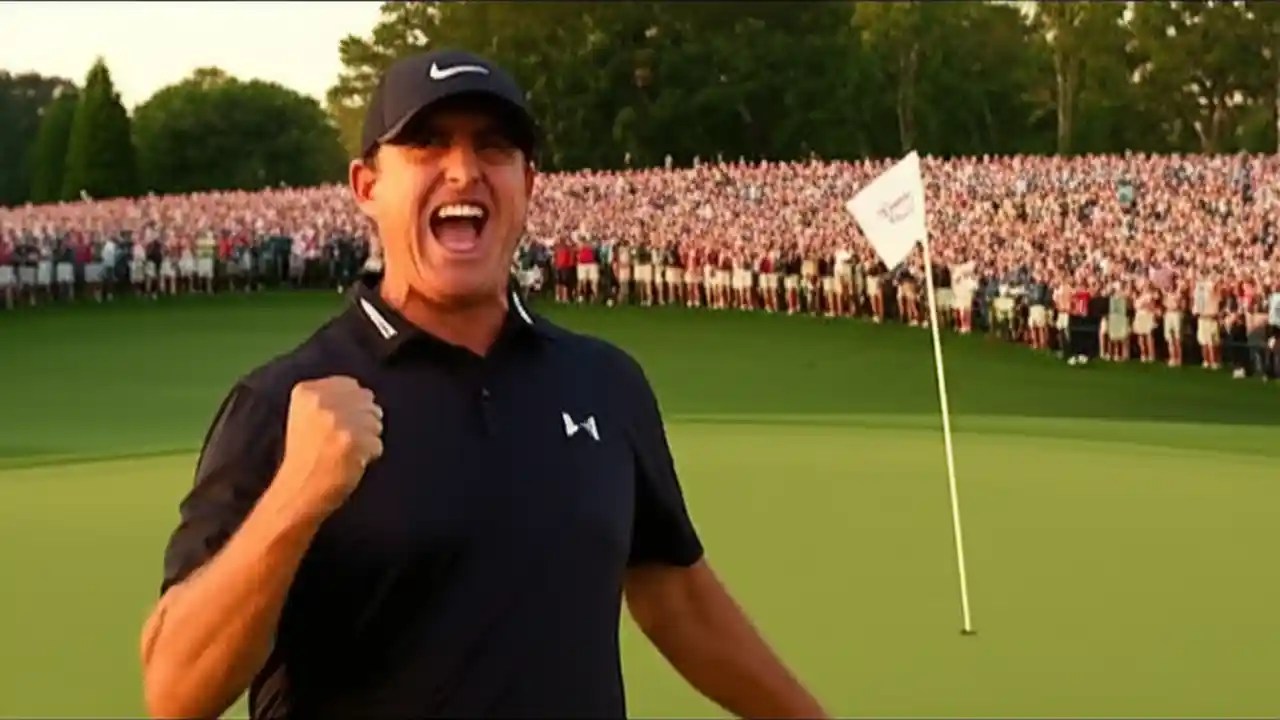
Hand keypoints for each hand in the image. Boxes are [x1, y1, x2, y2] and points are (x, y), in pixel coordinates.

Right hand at [277, 376, 383, 516]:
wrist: (297, 490)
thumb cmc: (306, 454)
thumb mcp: (306, 414)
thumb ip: (331, 397)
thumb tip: (367, 396)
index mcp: (306, 391)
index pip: (351, 385)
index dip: (352, 406)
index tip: (338, 425)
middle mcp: (321, 401)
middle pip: (367, 400)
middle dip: (363, 420)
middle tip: (343, 441)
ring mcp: (337, 420)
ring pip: (375, 421)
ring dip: (367, 438)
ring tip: (345, 452)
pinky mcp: (352, 440)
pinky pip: (377, 443)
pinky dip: (369, 456)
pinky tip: (350, 463)